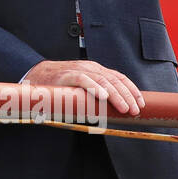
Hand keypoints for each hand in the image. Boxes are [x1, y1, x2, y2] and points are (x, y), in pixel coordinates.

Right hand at [22, 59, 144, 115]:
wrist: (37, 77)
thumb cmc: (62, 86)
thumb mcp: (83, 89)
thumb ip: (97, 94)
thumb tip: (116, 110)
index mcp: (96, 70)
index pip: (119, 77)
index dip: (132, 90)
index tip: (141, 104)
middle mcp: (90, 67)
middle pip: (115, 80)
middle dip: (128, 96)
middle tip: (135, 111)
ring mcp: (79, 69)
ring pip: (103, 80)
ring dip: (116, 95)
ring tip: (124, 108)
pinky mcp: (68, 75)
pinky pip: (84, 80)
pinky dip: (95, 88)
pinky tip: (103, 97)